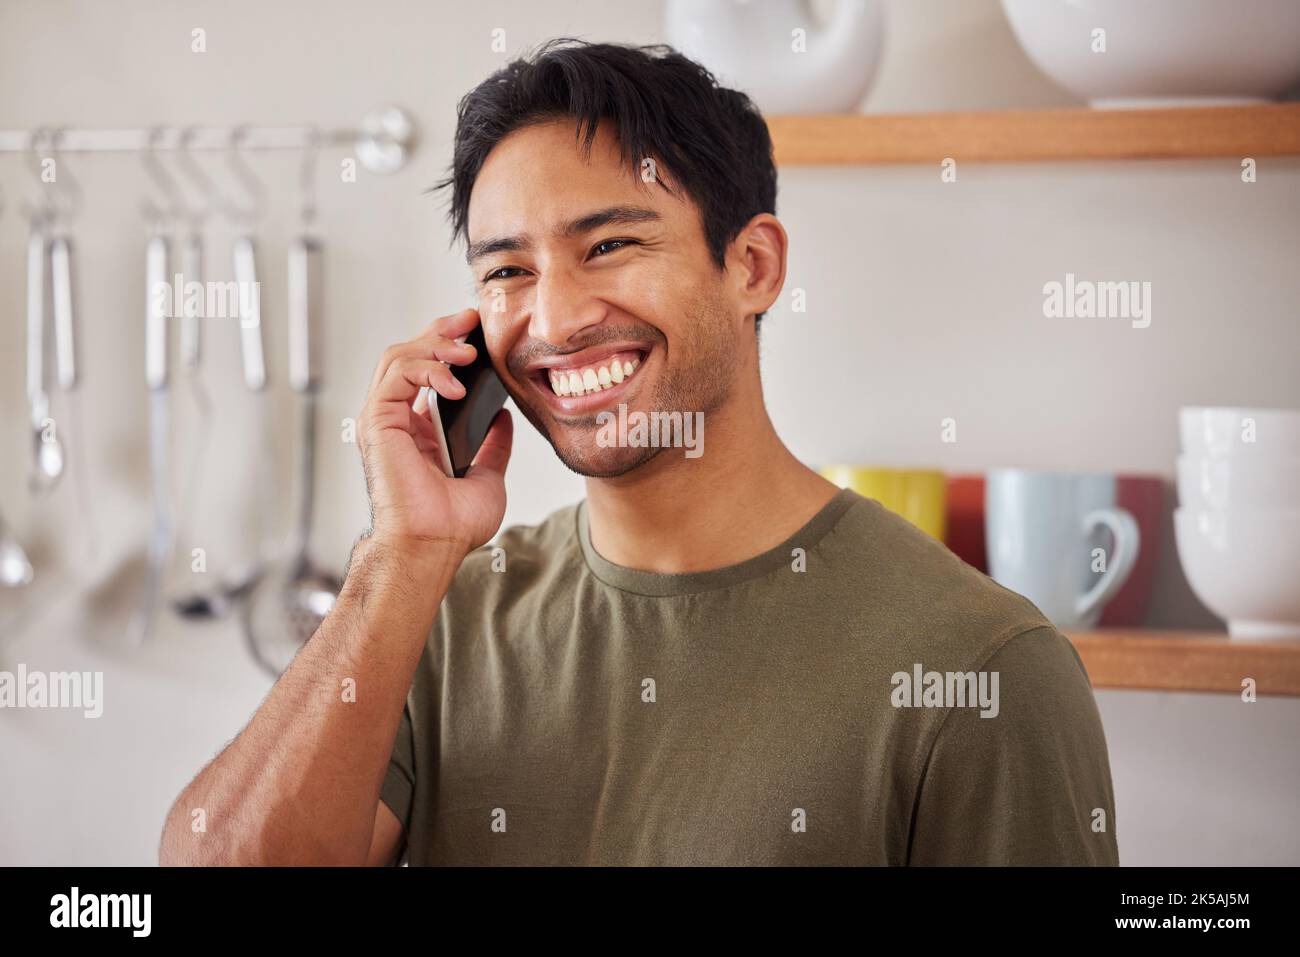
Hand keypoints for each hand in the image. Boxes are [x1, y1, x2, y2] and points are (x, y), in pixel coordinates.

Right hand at [357, 308, 512, 556]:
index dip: (449, 346)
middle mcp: (398, 421)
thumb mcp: (488, 476)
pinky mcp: (377, 421)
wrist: (433, 545)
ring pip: (399, 356)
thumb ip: (493, 445)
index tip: (478, 334)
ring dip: (435, 344)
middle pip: (410, 354)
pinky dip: (427, 368)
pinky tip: (455, 383)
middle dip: (442, 330)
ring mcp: (384, 419)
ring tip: (467, 352)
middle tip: (471, 320)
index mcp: (419, 431)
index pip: (427, 372)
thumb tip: (502, 416)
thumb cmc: (452, 524)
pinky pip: (397, 373)